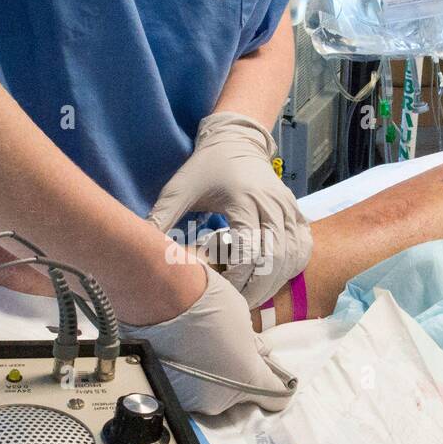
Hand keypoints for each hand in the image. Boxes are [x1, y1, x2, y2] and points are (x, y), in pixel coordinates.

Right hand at [120, 267, 296, 414]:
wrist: (159, 297)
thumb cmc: (205, 301)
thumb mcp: (243, 318)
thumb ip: (252, 343)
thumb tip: (255, 350)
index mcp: (248, 379)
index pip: (276, 397)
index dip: (274, 384)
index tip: (268, 373)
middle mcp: (221, 400)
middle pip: (237, 395)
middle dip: (235, 375)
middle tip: (226, 348)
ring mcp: (190, 400)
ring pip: (208, 394)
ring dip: (208, 377)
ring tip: (198, 346)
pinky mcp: (166, 393)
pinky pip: (184, 389)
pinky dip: (184, 376)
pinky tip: (180, 351)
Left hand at [147, 112, 311, 308]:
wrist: (237, 139)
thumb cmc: (206, 164)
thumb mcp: (179, 187)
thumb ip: (161, 217)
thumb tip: (141, 246)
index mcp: (244, 200)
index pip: (250, 250)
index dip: (238, 277)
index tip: (222, 291)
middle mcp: (271, 205)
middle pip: (275, 259)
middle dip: (258, 288)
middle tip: (240, 304)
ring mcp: (287, 207)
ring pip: (293, 255)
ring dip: (276, 280)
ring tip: (255, 295)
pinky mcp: (294, 210)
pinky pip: (302, 245)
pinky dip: (292, 264)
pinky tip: (276, 276)